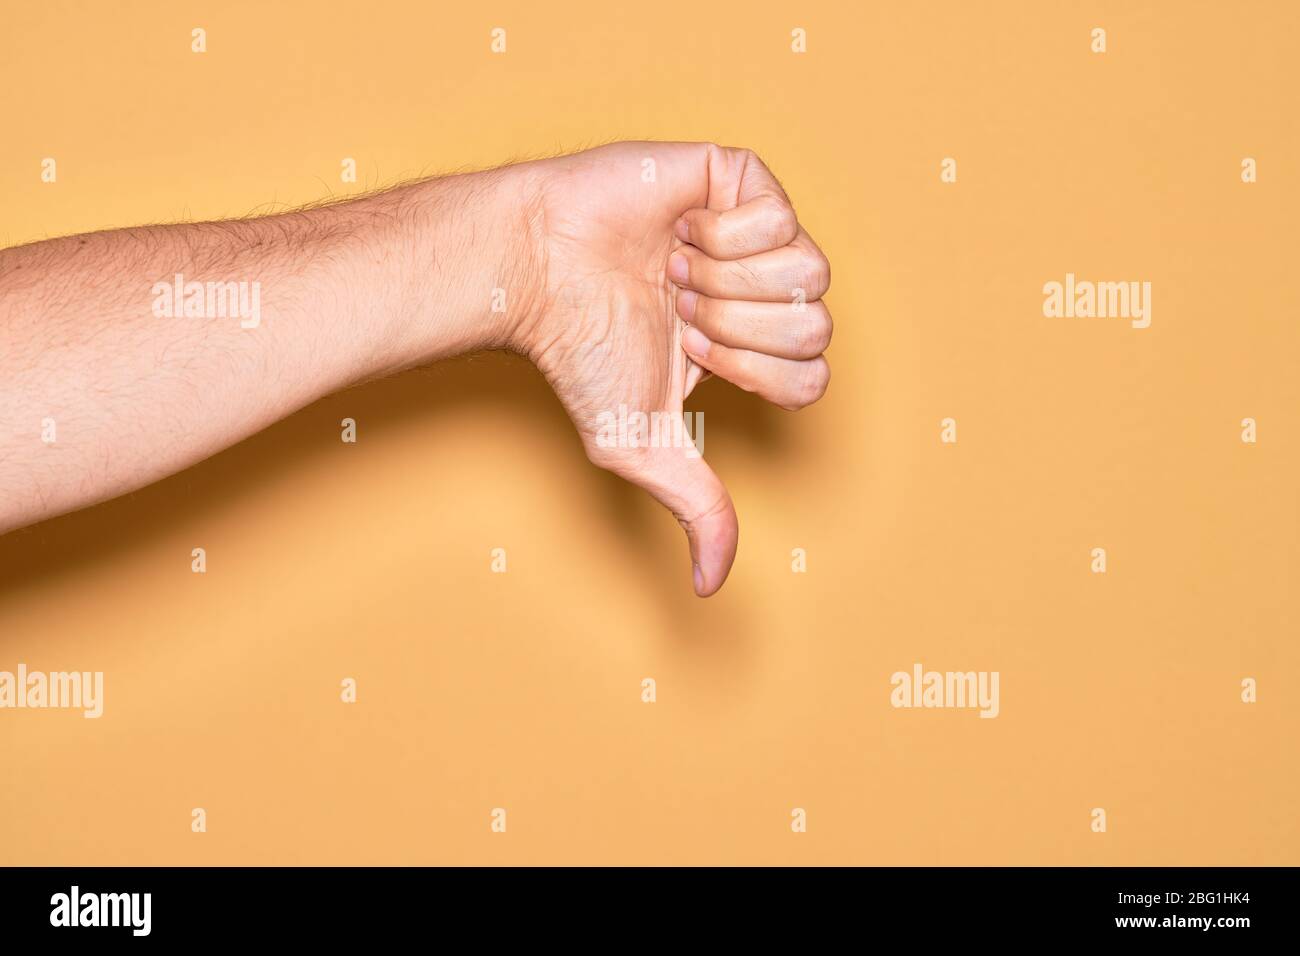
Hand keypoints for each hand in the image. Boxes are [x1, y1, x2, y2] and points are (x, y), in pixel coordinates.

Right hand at [509, 142, 831, 595]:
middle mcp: (761, 291)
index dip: (752, 371)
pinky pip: (780, 214)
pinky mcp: (740, 178)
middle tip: (679, 310)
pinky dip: (723, 232)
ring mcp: (755, 232)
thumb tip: (713, 587)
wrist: (537, 268)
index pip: (811, 376)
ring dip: (727, 281)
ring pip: (807, 272)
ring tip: (675, 270)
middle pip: (817, 326)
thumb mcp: (641, 444)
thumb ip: (696, 506)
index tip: (689, 353)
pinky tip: (680, 230)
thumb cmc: (580, 350)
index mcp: (749, 349)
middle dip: (738, 328)